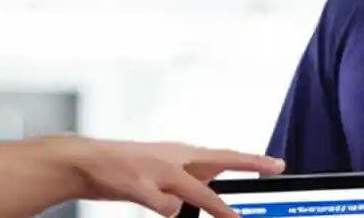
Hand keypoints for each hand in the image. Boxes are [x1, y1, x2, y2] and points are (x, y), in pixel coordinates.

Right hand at [53, 138, 284, 217]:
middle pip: (220, 161)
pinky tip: (164, 209)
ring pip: (195, 189)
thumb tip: (211, 195)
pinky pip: (162, 204)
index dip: (252, 160)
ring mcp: (157, 170)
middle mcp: (174, 158)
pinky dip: (167, 210)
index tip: (277, 162)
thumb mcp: (160, 169)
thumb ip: (186, 180)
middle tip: (276, 167)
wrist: (86, 162)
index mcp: (181, 154)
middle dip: (249, 163)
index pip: (224, 156)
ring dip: (217, 204)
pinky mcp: (138, 184)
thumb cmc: (125, 168)